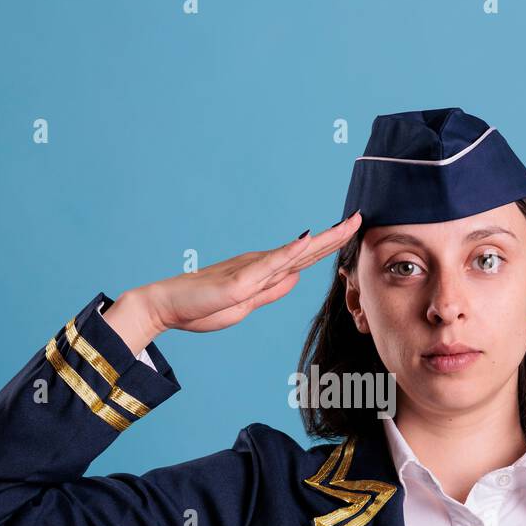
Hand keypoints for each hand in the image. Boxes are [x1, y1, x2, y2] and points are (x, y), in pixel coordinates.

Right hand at [107, 212, 362, 346]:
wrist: (164, 307)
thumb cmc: (200, 307)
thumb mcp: (246, 305)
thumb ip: (271, 291)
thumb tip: (296, 277)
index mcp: (262, 273)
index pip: (303, 259)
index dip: (329, 246)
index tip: (351, 232)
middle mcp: (260, 265)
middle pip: (306, 250)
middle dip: (336, 236)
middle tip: (361, 218)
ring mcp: (251, 271)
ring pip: (295, 252)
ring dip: (323, 239)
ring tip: (347, 224)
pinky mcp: (239, 281)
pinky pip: (269, 265)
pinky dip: (290, 252)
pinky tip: (308, 240)